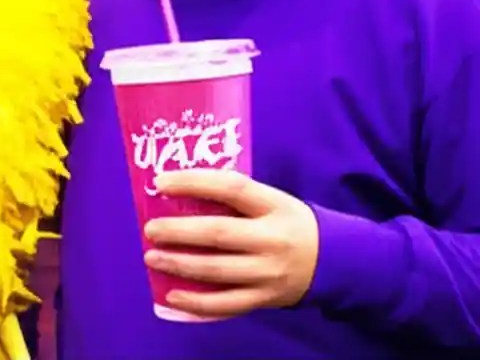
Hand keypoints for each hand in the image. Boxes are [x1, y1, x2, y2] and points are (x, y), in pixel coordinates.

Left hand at [142, 169, 318, 318]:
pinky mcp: (266, 298)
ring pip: (218, 270)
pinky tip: (171, 295)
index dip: (194, 182)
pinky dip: (196, 302)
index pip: (231, 188)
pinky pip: (227, 304)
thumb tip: (178, 190)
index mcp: (274, 206)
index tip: (161, 182)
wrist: (334, 261)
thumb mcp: (272, 201)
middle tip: (150, 229)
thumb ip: (233, 198)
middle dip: (179, 232)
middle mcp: (272, 239)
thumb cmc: (288, 223)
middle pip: (219, 233)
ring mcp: (269, 272)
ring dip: (180, 265)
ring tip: (152, 258)